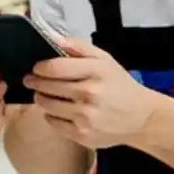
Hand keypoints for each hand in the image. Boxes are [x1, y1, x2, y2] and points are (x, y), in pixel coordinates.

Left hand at [25, 36, 159, 148]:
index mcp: (95, 71)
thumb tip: (53, 38)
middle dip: (35, 82)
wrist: (142, 118)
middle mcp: (89, 93)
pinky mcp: (83, 134)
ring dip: (41, 98)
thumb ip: (78, 46)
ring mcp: (85, 116)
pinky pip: (54, 123)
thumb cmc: (119, 85)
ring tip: (43, 94)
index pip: (54, 67)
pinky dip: (51, 116)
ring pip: (47, 105)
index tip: (36, 68)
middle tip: (31, 80)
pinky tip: (57, 111)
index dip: (40, 67)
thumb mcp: (105, 59)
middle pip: (48, 86)